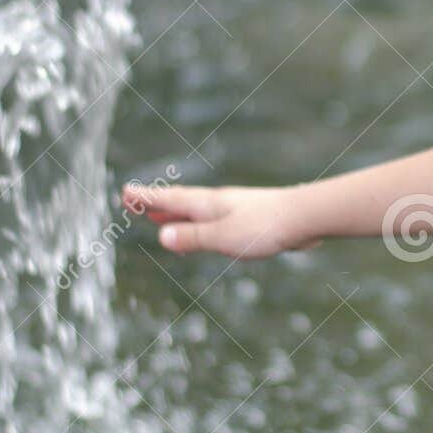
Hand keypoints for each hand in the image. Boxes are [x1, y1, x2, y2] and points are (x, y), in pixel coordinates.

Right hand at [120, 182, 320, 258]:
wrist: (307, 216)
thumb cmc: (266, 226)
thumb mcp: (224, 236)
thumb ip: (194, 238)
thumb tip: (162, 237)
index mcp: (208, 204)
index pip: (170, 200)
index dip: (147, 199)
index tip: (125, 193)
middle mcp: (218, 203)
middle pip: (179, 203)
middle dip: (155, 205)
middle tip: (133, 202)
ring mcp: (234, 209)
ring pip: (196, 212)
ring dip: (175, 215)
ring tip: (159, 218)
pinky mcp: (249, 220)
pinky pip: (213, 221)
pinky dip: (197, 224)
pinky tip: (205, 232)